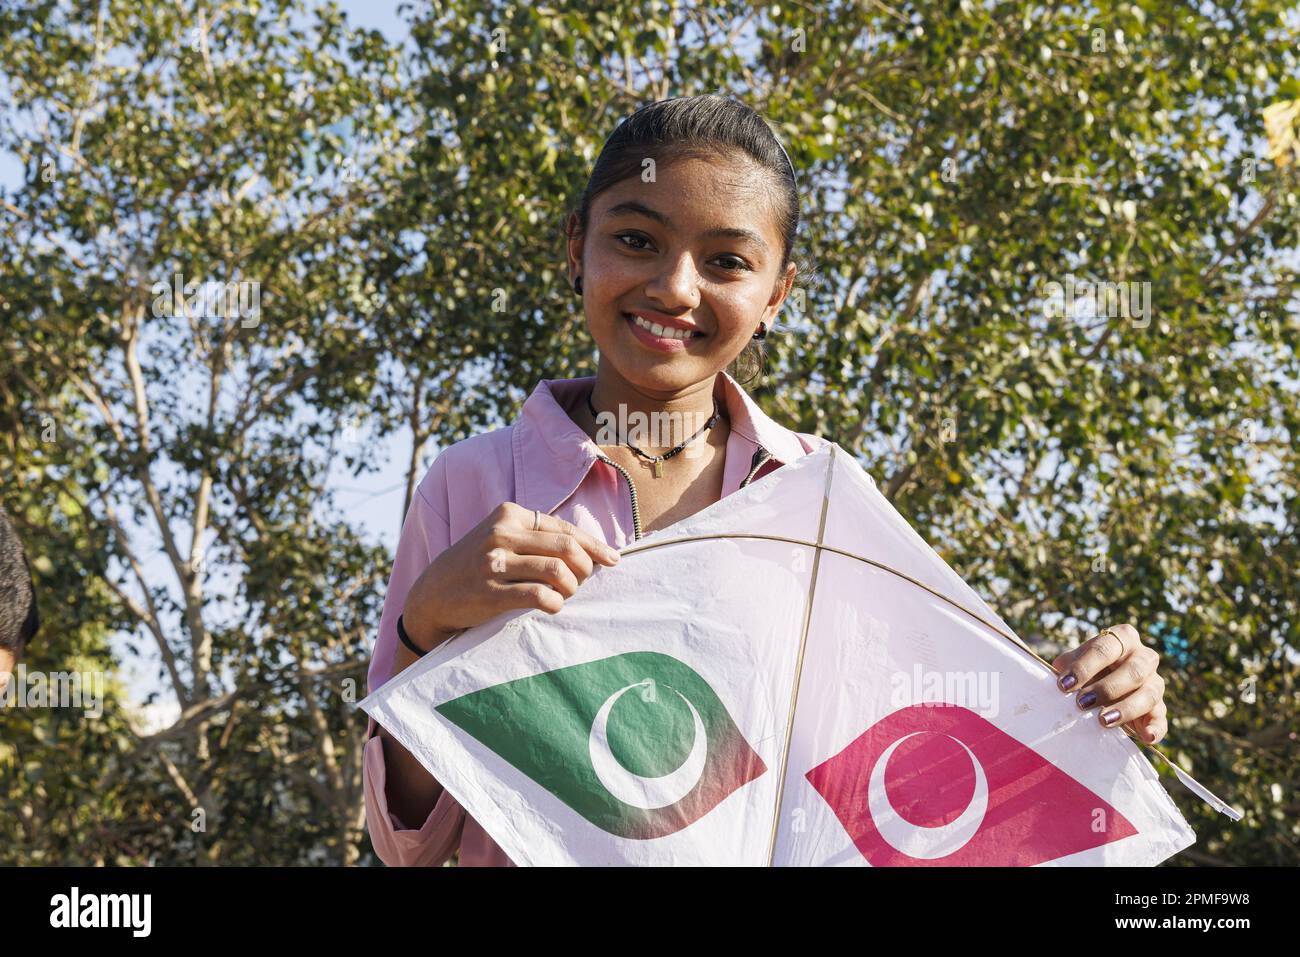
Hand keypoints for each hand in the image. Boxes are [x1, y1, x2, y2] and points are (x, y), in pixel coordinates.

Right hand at [401, 501, 620, 651]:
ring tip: (566, 595)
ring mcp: (494, 563)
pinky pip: (539, 596)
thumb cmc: (477, 566)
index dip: (594, 545)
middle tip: (583, 582)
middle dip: (586, 568)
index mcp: (509, 514)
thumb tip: (590, 548)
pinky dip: (555, 603)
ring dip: (571, 587)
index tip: (613, 559)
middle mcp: (501, 534)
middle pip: (567, 548)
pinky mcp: (490, 592)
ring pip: (557, 571)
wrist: (432, 595)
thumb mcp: (501, 538)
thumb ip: (536, 537)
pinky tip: (552, 606)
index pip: (564, 528)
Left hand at [1051, 622, 1167, 743]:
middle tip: (1082, 703)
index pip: (1106, 649)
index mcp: (1124, 638)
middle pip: (1133, 671)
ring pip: (1149, 694)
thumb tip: (1061, 677)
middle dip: (1106, 688)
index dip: (1084, 667)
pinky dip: (1156, 728)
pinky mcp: (1158, 709)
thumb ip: (1068, 665)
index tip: (1064, 684)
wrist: (1102, 686)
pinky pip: (1161, 718)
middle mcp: (1145, 657)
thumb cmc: (1086, 668)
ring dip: (1126, 708)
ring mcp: (1155, 683)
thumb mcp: (1075, 661)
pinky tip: (1146, 737)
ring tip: (1103, 721)